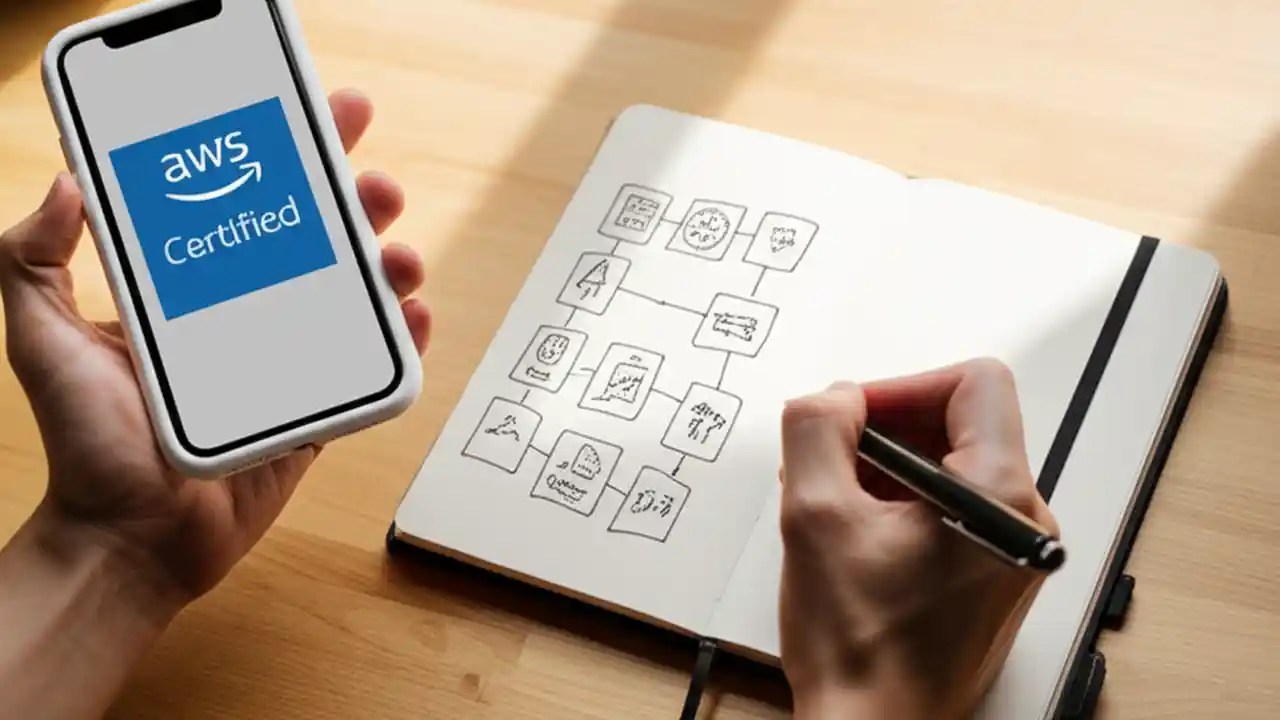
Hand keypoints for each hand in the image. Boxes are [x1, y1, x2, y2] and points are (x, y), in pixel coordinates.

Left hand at [0, 89, 430, 613]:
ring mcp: (285, 365)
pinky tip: (412, 320)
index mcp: (191, 290)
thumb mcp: (41, 339)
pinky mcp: (314, 413)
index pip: (247, 205)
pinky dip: (400, 345)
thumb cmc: (87, 444)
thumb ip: (33, 260)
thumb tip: (67, 183)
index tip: (316, 115)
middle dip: (354, 203)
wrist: (133, 539)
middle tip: (374, 185)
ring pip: (353, 301)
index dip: (287, 158)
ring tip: (399, 258)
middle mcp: (244, 316)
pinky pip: (368, 372)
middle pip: (315, 243)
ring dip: (388, 269)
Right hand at [777, 359, 1059, 719]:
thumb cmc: (862, 651)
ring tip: (833, 506)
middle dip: (884, 431)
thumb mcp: (814, 515)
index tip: (854, 417)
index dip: (902, 387)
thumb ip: (816, 429)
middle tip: (831, 462)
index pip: (975, 382)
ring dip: (883, 468)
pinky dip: (897, 503)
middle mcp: (1022, 520)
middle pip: (960, 422)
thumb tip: (832, 397)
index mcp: (999, 497)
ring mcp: (1010, 548)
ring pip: (949, 465)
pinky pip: (948, 505)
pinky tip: (852, 534)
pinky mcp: (991, 571)